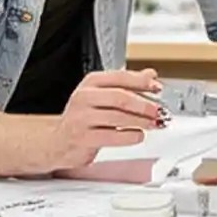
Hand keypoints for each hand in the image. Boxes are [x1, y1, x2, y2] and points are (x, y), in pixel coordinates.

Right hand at [44, 69, 165, 171]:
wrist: (58, 141)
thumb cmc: (84, 117)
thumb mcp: (103, 95)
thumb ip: (127, 85)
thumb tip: (150, 75)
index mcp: (91, 83)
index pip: (120, 77)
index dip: (142, 82)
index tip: (157, 88)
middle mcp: (84, 97)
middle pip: (120, 97)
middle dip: (144, 105)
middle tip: (159, 111)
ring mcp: (82, 118)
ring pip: (118, 117)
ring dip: (141, 121)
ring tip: (153, 123)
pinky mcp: (83, 138)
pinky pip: (112, 136)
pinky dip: (130, 136)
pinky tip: (138, 135)